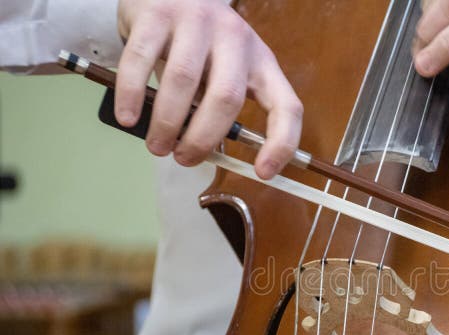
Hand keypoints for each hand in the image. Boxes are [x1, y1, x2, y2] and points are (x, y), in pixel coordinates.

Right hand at [115, 0, 302, 178]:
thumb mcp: (224, 71)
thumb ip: (219, 106)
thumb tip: (202, 151)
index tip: (263, 172)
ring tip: (157, 145)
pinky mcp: (156, 14)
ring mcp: (197, 21)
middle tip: (183, 158)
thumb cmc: (199, 44)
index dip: (281, 142)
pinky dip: (133, 94)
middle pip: (227, 98)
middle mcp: (235, 38)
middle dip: (202, 138)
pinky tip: (128, 117)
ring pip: (184, 81)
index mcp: (261, 62)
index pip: (286, 105)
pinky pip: (142, 60)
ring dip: (168, 123)